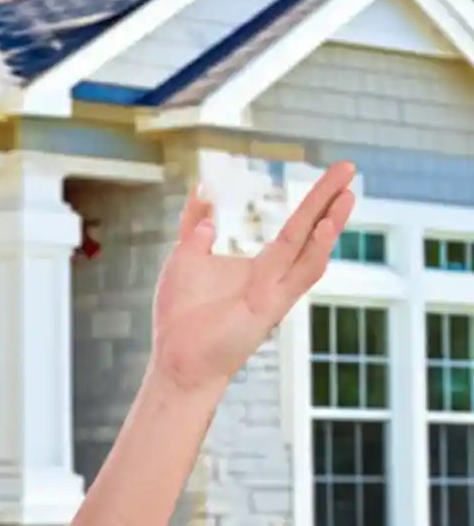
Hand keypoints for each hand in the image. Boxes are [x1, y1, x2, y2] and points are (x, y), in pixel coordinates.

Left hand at [149, 161, 356, 393]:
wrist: (176, 358)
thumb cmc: (181, 315)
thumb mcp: (184, 256)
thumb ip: (195, 225)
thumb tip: (202, 190)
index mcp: (259, 267)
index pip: (295, 227)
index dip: (312, 201)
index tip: (329, 175)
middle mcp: (274, 277)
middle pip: (309, 231)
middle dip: (328, 199)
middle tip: (349, 167)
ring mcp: (276, 292)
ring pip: (311, 251)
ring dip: (330, 222)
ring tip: (347, 192)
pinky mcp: (271, 307)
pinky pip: (299, 276)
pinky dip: (313, 251)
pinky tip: (324, 227)